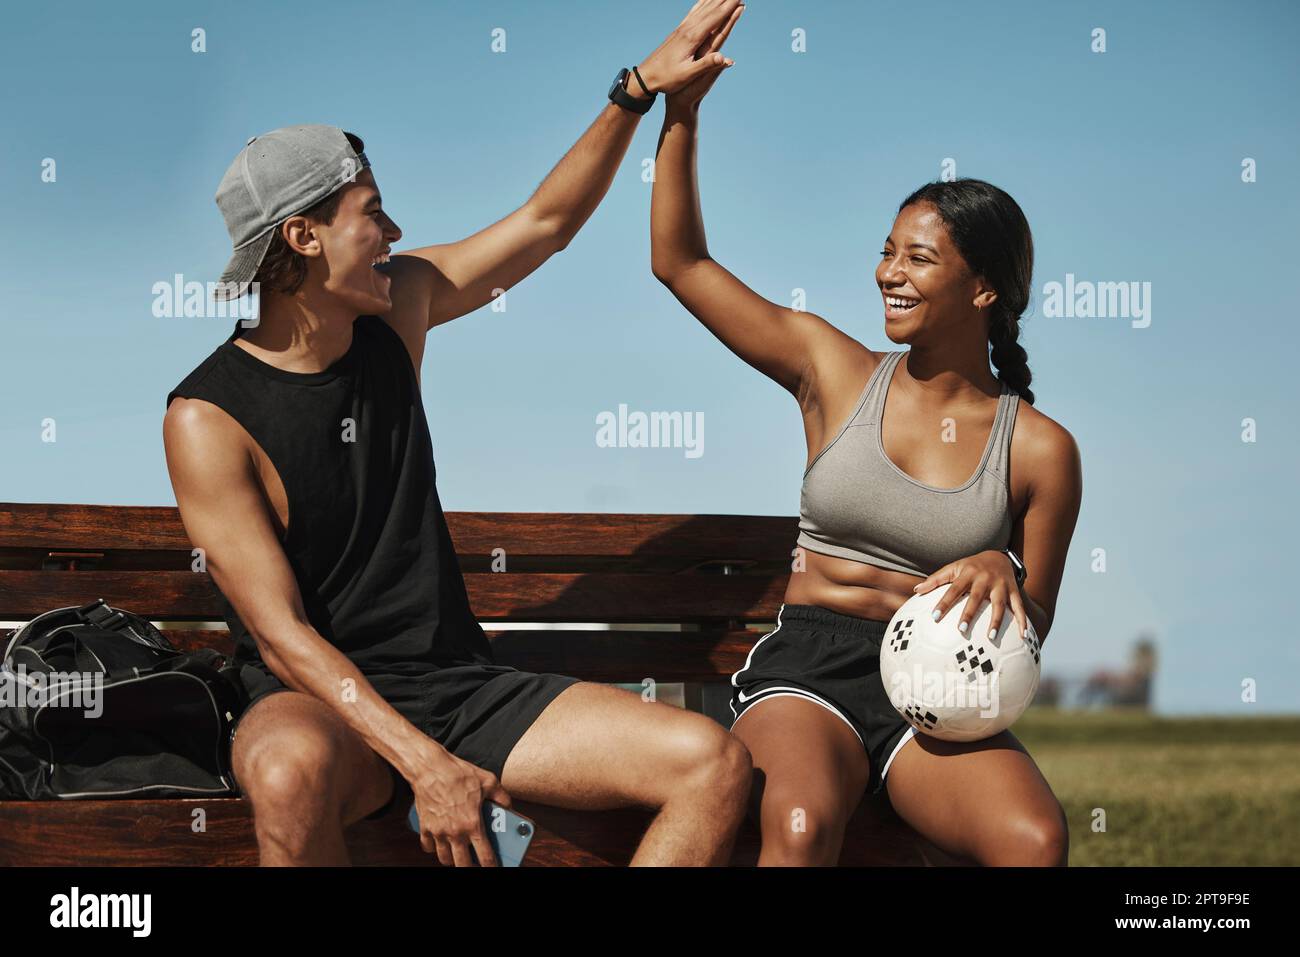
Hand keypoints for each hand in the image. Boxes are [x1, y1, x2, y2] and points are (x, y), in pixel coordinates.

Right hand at [409, 749, 511, 866]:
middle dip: (469, 867)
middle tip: (474, 864)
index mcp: (472, 823)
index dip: (491, 866)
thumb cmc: (458, 773)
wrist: (430, 768)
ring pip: (444, 858)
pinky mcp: (425, 827)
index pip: (484, 855)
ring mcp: (438, 831)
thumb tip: (508, 806)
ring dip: (452, 859)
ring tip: (458, 855)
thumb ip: (501, 796)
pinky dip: (434, 848)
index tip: (493, 868)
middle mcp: (455, 832)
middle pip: (462, 864)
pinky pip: (428, 847)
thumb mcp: (488, 781)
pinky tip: (440, 842)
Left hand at [635, 0, 743, 99]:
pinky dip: (702, 3)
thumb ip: (706, 65)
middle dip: (725, 0)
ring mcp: (682, 29)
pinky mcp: (678, 31)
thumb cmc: (666, 78)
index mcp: (692, 38)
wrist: (646, 76)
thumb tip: (725, 58)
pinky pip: (693, 12)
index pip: (715, 18)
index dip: (729, 7)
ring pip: (702, 8)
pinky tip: (704, 1)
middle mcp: (687, 29)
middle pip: (710, 9)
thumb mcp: (687, 75)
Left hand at [912, 550, 1028, 643]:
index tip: (934, 617)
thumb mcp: (953, 568)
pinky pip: (1020, 608)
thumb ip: (935, 580)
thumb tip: (916, 591)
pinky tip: (1023, 637)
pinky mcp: (1014, 591)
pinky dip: (1023, 621)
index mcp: (967, 573)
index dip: (944, 603)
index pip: (953, 589)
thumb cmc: (970, 567)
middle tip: (961, 630)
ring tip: (991, 637)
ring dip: (996, 621)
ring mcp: (1001, 585)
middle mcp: (985, 579)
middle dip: (969, 613)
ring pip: (999, 604)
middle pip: (976, 597)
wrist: (999, 556)